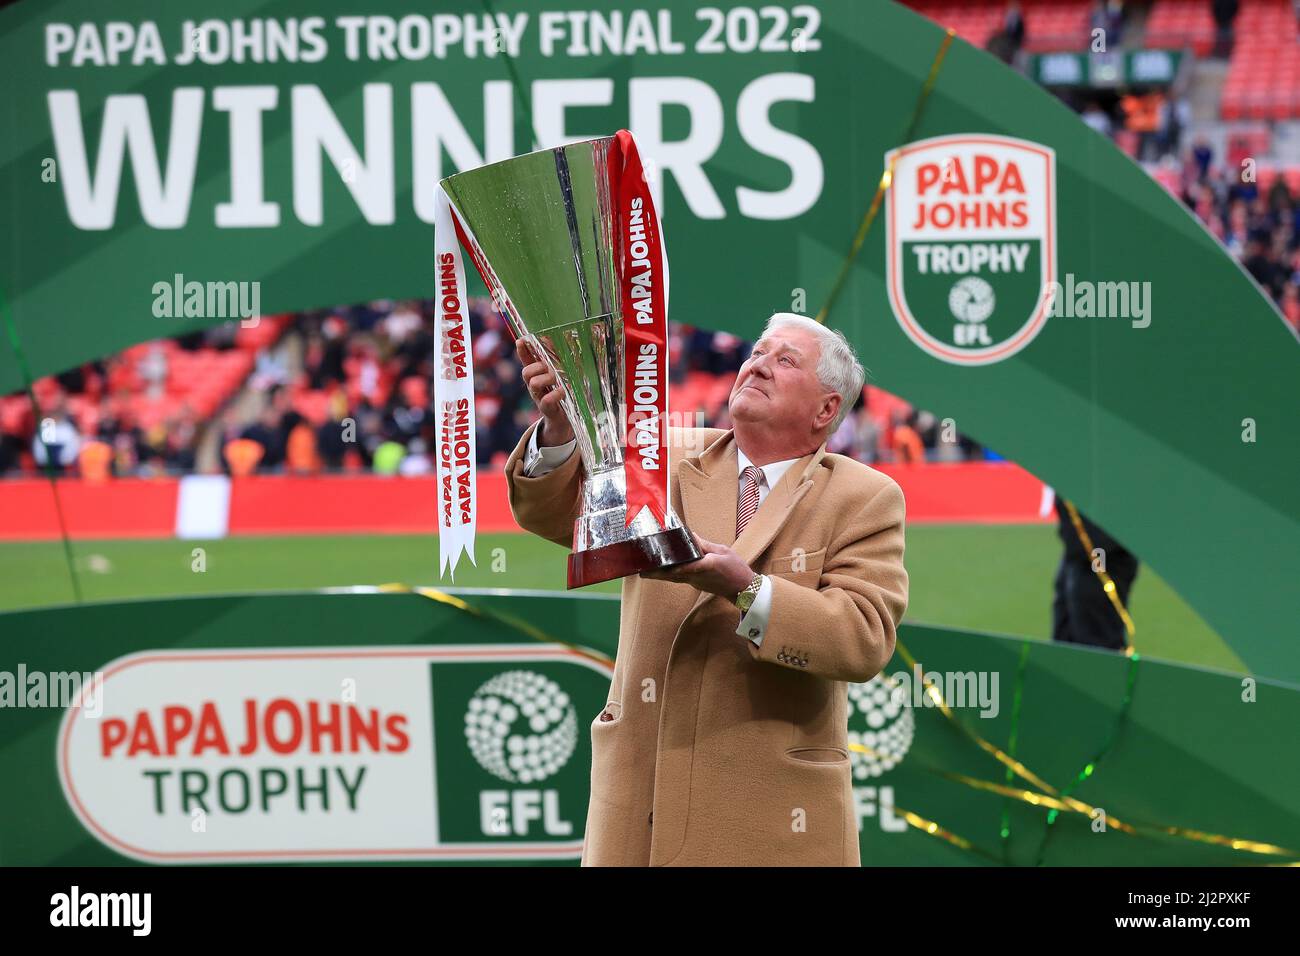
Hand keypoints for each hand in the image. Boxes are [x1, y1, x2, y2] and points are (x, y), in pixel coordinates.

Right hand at [517, 339, 574, 445]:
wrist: (562, 422)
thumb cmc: (561, 395)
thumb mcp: (558, 378)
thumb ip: (556, 363)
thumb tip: (557, 343)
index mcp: (537, 376)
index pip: (527, 361)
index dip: (523, 351)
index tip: (521, 340)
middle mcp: (535, 387)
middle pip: (526, 372)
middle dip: (537, 367)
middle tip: (550, 370)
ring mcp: (539, 398)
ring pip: (533, 384)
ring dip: (546, 379)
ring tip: (557, 381)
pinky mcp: (547, 410)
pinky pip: (546, 400)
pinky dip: (554, 395)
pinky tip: (562, 392)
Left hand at [640, 532, 755, 597]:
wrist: (744, 589)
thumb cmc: (736, 568)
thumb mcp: (723, 551)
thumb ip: (705, 545)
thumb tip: (690, 536)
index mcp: (709, 566)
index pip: (691, 566)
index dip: (677, 567)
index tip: (664, 566)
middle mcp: (700, 576)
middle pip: (676, 575)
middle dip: (659, 574)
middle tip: (642, 572)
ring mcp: (697, 582)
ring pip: (676, 578)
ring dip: (661, 576)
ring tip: (645, 572)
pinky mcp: (697, 584)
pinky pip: (681, 579)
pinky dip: (670, 575)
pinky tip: (661, 571)